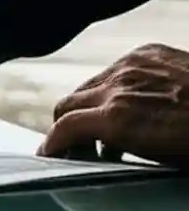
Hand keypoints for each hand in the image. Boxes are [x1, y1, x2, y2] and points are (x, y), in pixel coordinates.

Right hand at [38, 43, 188, 167]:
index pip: (63, 128)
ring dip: (90, 106)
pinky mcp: (147, 52)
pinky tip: (134, 102)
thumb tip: (104, 152)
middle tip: (79, 146)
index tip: (49, 154)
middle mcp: (118, 87)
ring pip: (88, 86)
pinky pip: (114, 69)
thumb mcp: (162, 159)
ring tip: (111, 127)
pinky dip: (115, 87)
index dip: (52, 144)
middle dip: (66, 126)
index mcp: (119, 118)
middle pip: (66, 104)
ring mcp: (131, 64)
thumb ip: (121, 149)